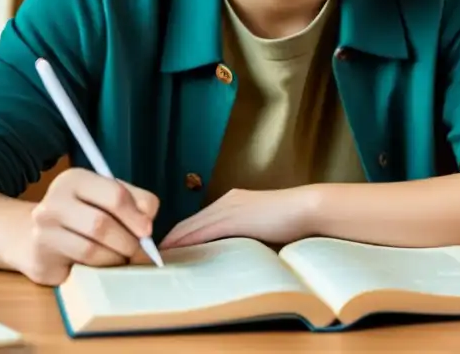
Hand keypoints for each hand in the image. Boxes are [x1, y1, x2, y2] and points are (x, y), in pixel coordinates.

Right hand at [4, 168, 159, 285]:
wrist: (32, 236)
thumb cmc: (82, 214)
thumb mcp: (108, 197)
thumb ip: (135, 202)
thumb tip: (147, 225)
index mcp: (74, 179)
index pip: (115, 195)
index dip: (137, 216)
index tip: (148, 231)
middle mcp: (54, 202)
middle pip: (102, 224)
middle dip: (128, 241)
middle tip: (139, 251)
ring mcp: (43, 231)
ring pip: (92, 249)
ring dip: (116, 257)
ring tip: (123, 257)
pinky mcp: (41, 258)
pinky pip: (81, 266)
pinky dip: (101, 267)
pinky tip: (105, 263)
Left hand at [159, 187, 316, 249]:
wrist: (307, 208)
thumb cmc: (292, 221)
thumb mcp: (261, 227)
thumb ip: (243, 235)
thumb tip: (229, 253)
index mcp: (233, 201)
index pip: (198, 221)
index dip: (180, 236)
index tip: (167, 251)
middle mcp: (227, 200)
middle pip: (189, 222)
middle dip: (171, 240)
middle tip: (153, 257)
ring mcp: (229, 206)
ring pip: (192, 226)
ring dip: (174, 243)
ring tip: (159, 259)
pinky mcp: (233, 216)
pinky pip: (203, 231)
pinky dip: (187, 243)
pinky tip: (177, 253)